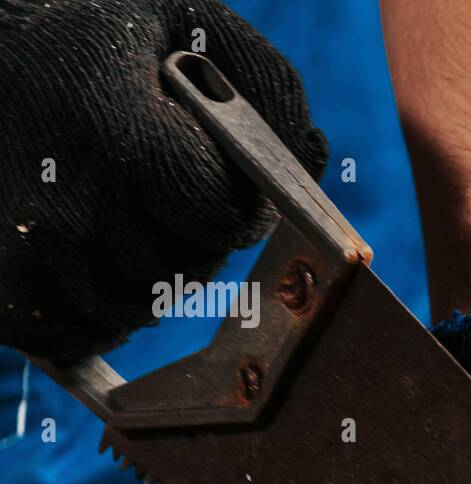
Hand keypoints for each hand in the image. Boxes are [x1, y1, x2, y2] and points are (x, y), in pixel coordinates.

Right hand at [0, 0, 327, 361]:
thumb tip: (313, 160)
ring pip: (137, 312)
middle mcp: (64, 197)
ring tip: (120, 217)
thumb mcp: (187, 21)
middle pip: (183, 271)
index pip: (220, 215)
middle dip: (194, 241)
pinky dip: (97, 313)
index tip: (223, 186)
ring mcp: (24, 251)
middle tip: (160, 194)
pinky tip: (90, 261)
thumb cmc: (92, 37)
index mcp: (114, 125)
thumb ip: (267, 87)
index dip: (241, 210)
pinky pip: (79, 336)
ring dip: (147, 279)